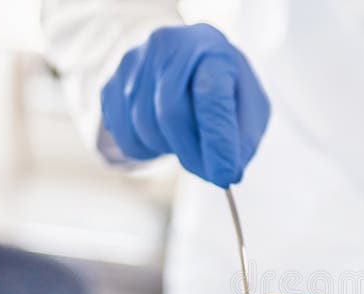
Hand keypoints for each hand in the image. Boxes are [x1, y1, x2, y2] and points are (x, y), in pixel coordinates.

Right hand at [101, 23, 269, 186]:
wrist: (191, 61)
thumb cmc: (227, 87)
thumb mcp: (251, 107)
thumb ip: (243, 139)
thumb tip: (227, 174)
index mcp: (211, 48)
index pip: (211, 97)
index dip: (218, 141)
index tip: (225, 176)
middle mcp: (168, 46)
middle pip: (170, 114)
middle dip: (192, 154)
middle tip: (209, 173)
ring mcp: (134, 62)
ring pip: (144, 126)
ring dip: (170, 149)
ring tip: (187, 139)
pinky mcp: (112, 82)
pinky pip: (123, 134)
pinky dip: (145, 149)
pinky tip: (163, 137)